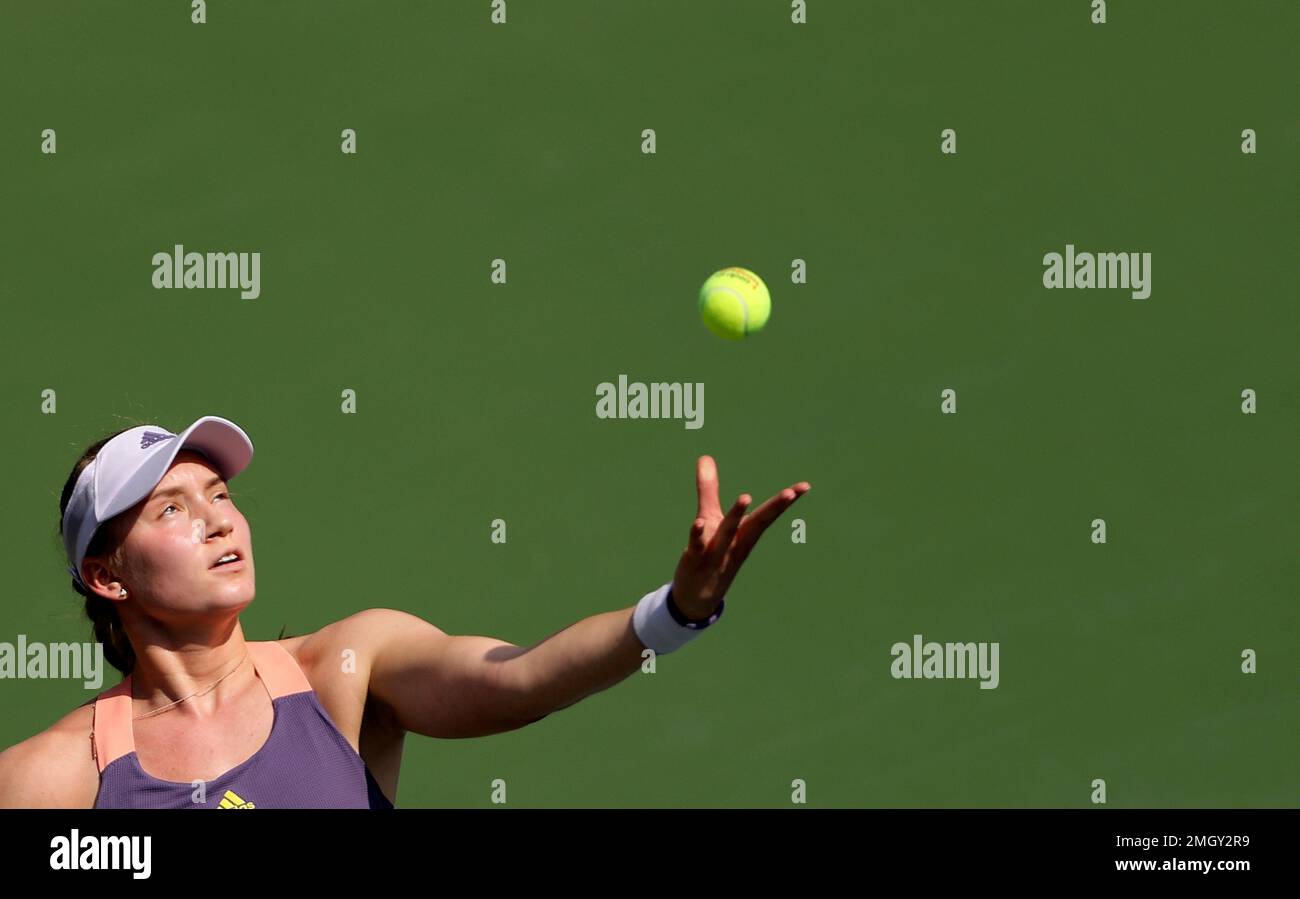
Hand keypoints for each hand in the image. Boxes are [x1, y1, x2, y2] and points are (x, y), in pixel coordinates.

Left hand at [671, 455, 810, 619]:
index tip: (804, 486)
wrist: (696, 597)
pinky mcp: (694, 560)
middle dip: (773, 508)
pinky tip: (698, 522)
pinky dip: (698, 535)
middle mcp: (735, 543)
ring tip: (746, 496)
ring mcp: (716, 553)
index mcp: (744, 534)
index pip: (767, 515)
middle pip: (756, 524)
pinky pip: (697, 546)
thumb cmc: (709, 553)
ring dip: (737, 516)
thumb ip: (708, 489)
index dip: (784, 501)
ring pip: (727, 533)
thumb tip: (704, 457)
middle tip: (790, 493)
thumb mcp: (710, 518)